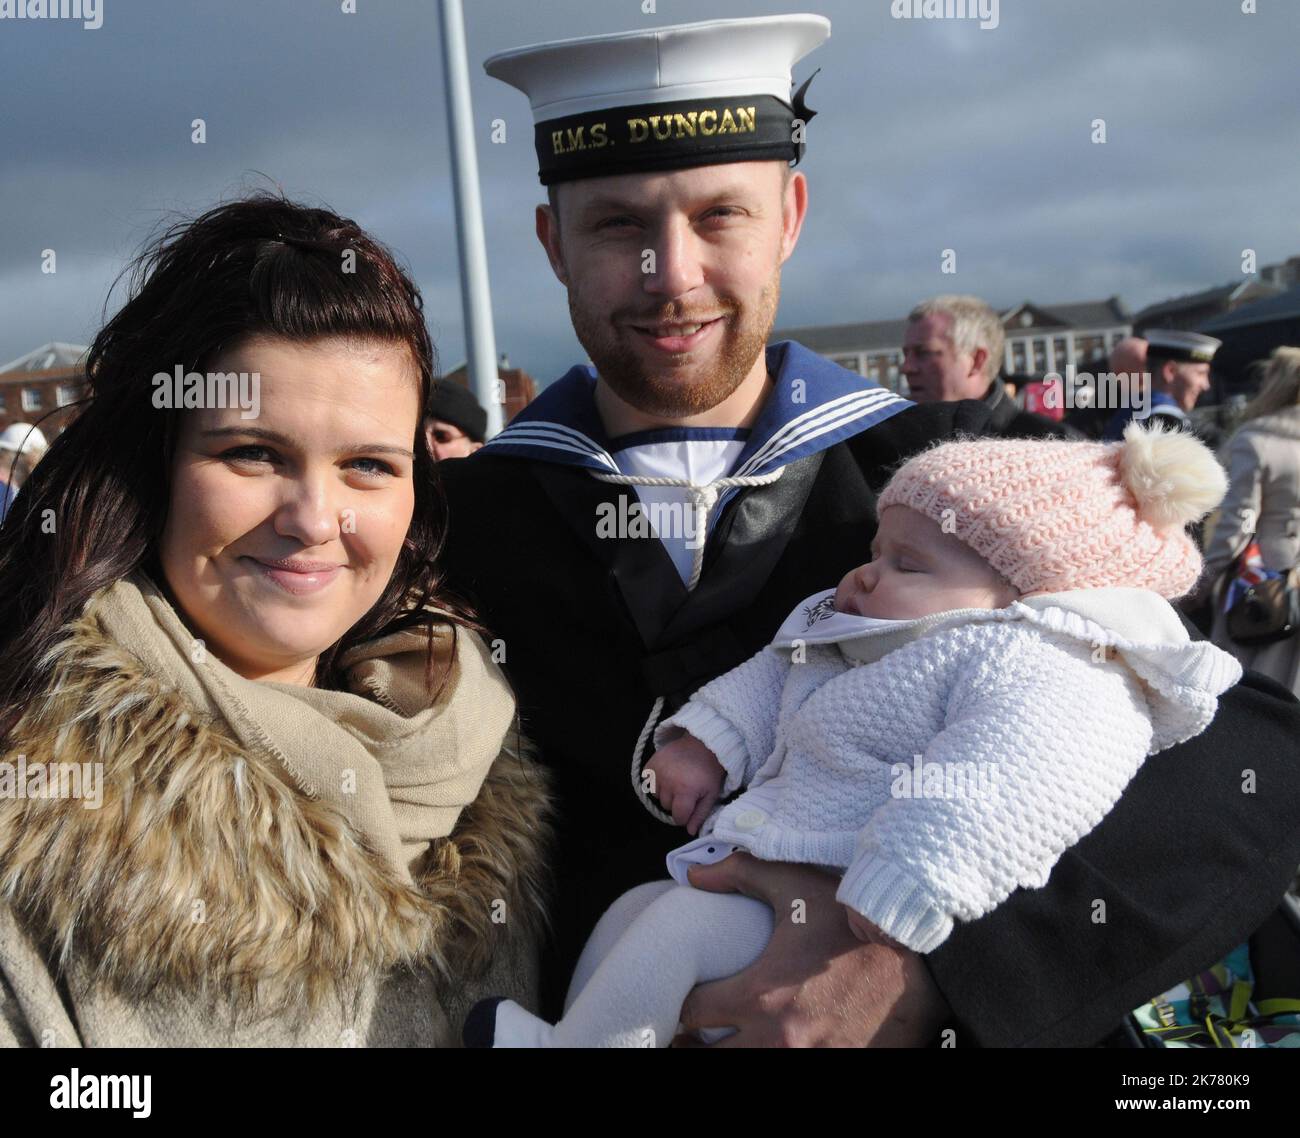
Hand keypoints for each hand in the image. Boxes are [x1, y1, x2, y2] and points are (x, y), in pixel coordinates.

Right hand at [644, 733, 724, 834]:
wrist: (702, 743)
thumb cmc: (709, 771)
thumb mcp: (711, 794)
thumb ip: (700, 814)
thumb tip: (690, 832)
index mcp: (685, 791)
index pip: (678, 817)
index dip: (685, 815)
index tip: (691, 806)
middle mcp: (668, 782)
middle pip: (667, 806)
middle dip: (676, 802)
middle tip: (687, 789)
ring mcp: (657, 772)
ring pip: (657, 795)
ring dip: (666, 792)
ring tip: (677, 780)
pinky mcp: (651, 764)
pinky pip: (648, 782)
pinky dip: (656, 782)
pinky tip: (668, 775)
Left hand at [674, 853, 950, 1046]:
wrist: (921, 964)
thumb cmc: (854, 923)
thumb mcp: (796, 885)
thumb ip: (741, 873)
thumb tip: (695, 870)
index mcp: (760, 996)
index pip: (693, 1014)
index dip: (684, 1006)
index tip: (687, 997)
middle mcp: (777, 1041)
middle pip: (707, 1057)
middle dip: (694, 1042)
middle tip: (696, 1029)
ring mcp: (804, 1064)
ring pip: (738, 1070)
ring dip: (727, 1054)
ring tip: (723, 1040)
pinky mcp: (832, 1071)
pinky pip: (783, 1078)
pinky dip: (766, 1061)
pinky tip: (766, 1045)